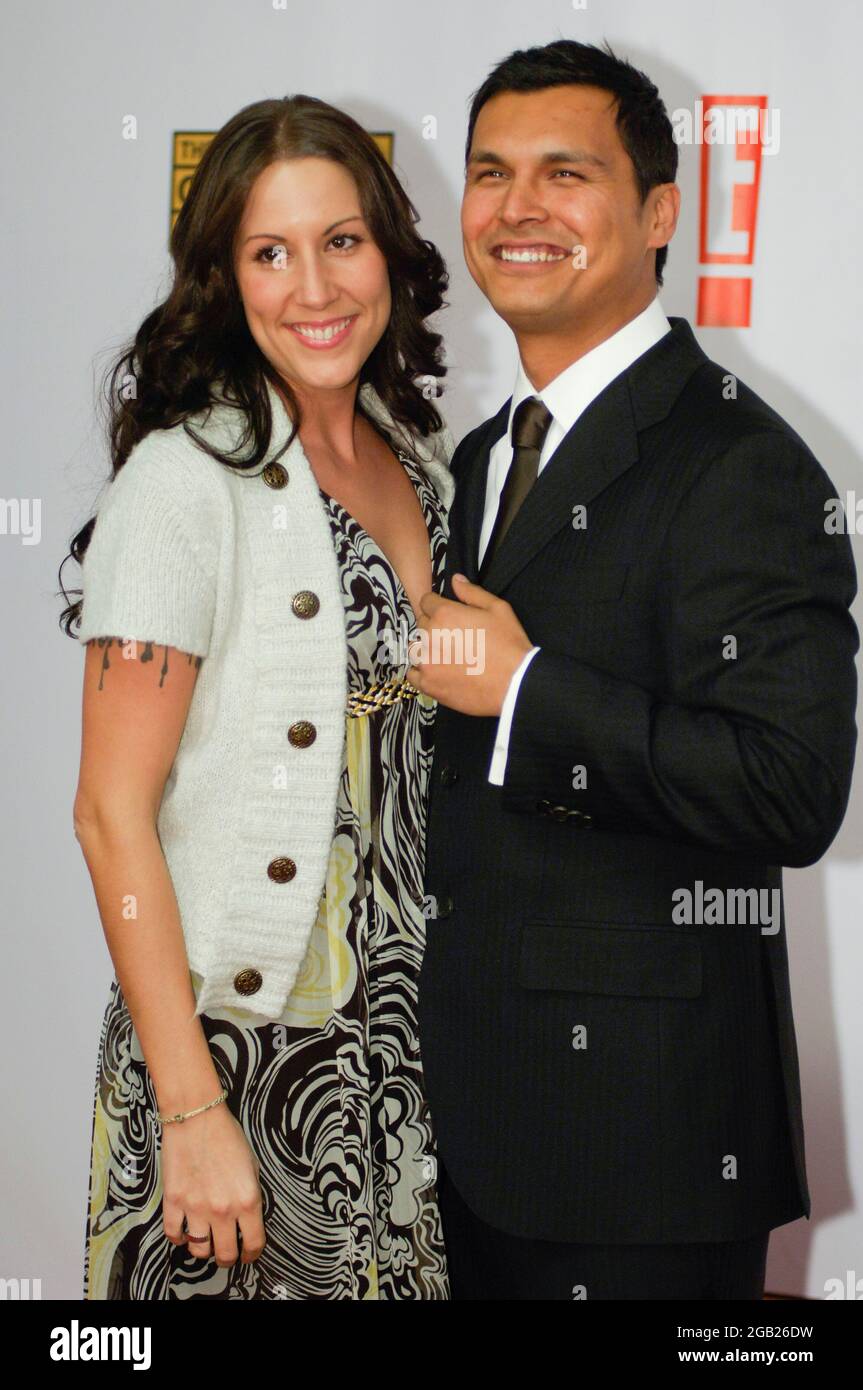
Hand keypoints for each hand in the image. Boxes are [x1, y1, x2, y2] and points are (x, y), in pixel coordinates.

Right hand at [161, 1102, 265, 1266]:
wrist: (196, 1116)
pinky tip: (184, 1232)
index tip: (248, 1255)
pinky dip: (179, 1238)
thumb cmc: (226, 1135)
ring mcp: (195, 1207)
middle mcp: (222, 1209)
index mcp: (248, 1199)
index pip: (253, 1243)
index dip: (252, 1254)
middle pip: (225, 1254)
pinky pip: (173, 1234)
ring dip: (203, 1249)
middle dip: (228, 1258)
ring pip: (199, 1250)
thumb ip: (250, 1195)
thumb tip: (247, 1218)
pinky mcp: (173, 1201)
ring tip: (205, 1241)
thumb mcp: (252, 1165)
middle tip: (226, 1253)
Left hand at [406, 573, 532, 715]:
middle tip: (453, 636)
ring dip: (426, 648)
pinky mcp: (428, 684)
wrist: (514, 684)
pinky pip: (412, 674)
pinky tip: (436, 671)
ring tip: (446, 655)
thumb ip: (471, 592)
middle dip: (433, 626)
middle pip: (421, 624)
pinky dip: (421, 672)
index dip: (437, 605)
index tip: (447, 614)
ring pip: (415, 648)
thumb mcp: (497, 609)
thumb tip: (455, 579)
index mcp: (444, 614)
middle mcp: (430, 636)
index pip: (426, 601)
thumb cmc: (508, 645)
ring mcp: (426, 661)